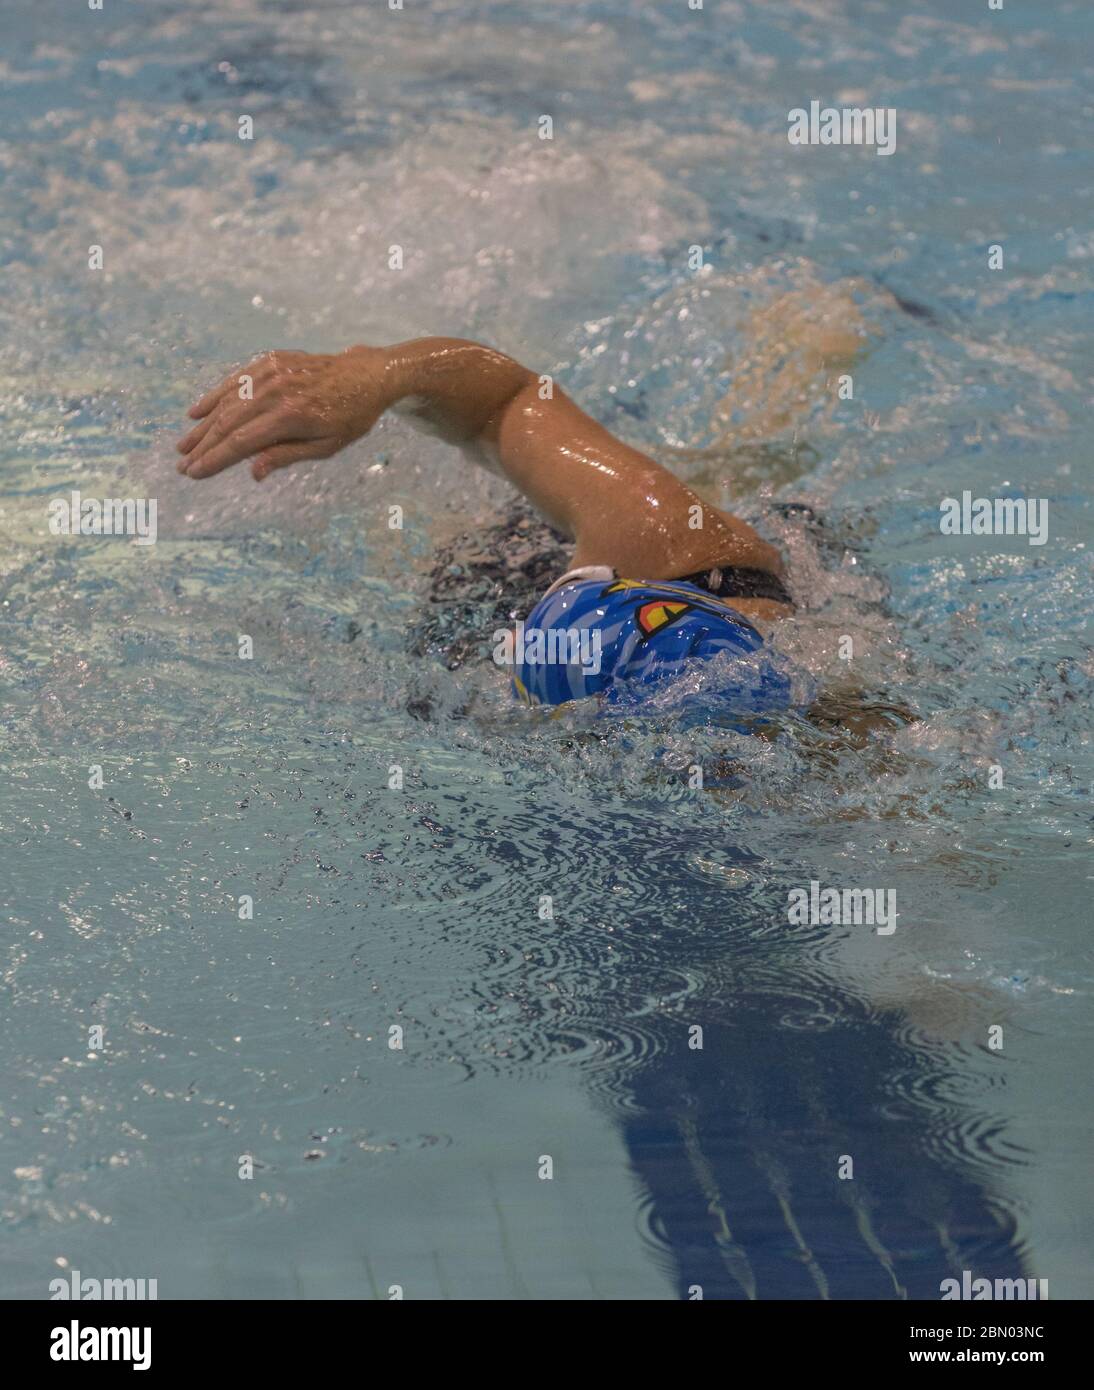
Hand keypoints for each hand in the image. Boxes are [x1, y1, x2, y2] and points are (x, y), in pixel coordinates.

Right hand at [176, 346, 392, 480]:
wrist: (367, 375)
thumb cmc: (350, 417)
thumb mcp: (327, 446)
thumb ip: (287, 456)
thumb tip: (253, 472)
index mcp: (290, 417)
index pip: (241, 443)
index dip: (214, 460)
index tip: (194, 473)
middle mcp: (276, 392)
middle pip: (228, 423)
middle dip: (203, 446)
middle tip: (183, 465)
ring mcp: (271, 372)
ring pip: (227, 401)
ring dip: (203, 425)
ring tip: (184, 445)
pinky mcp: (270, 360)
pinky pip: (236, 380)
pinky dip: (214, 395)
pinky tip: (197, 411)